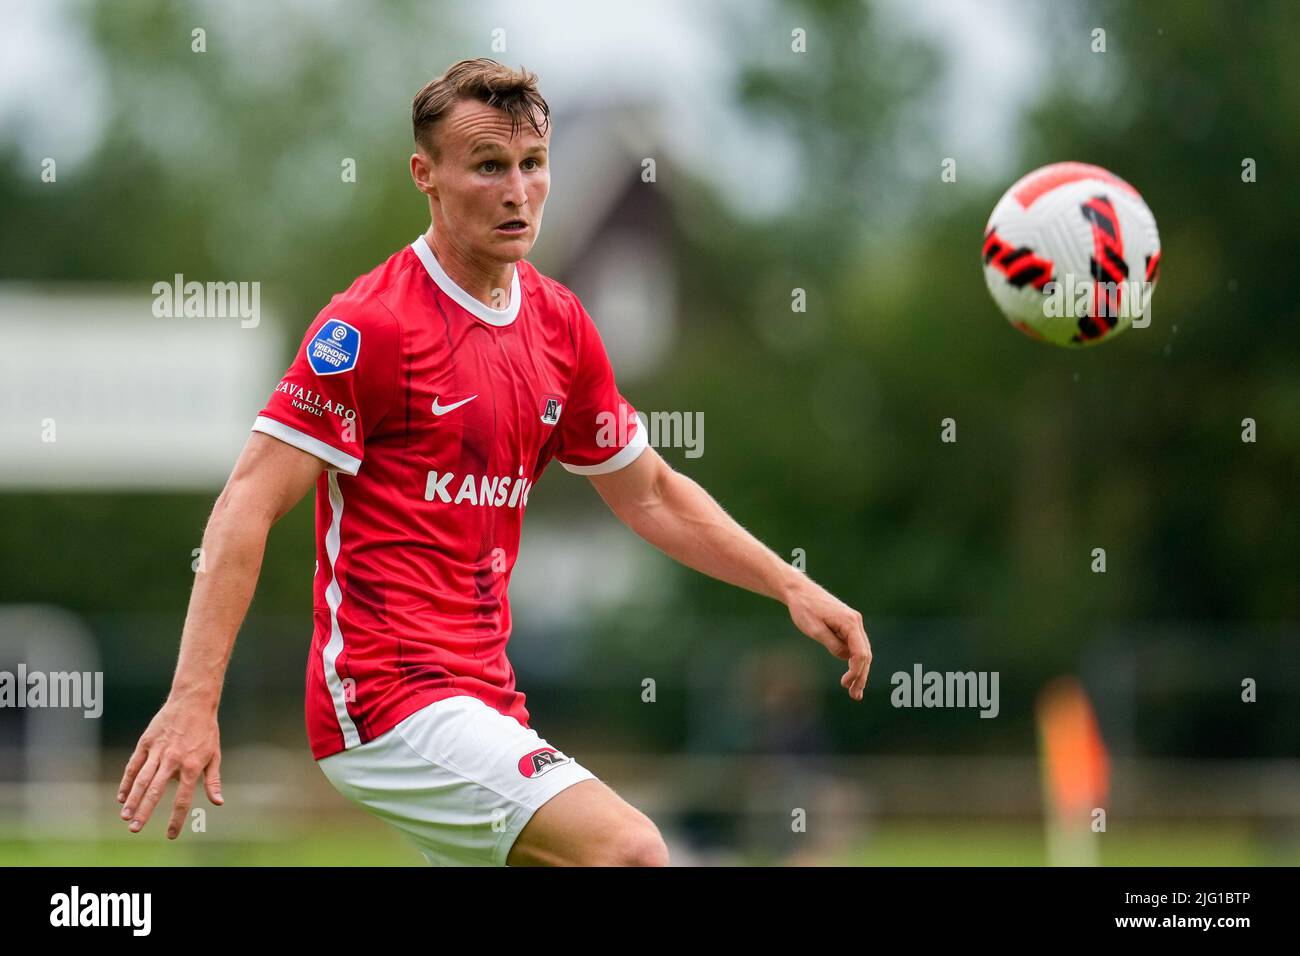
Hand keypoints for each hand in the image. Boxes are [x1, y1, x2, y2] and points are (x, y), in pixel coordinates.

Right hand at [117, 694, 223, 838]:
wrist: (193, 701)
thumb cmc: (206, 731)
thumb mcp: (214, 755)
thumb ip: (213, 780)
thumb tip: (218, 802)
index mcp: (191, 766)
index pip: (183, 798)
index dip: (176, 818)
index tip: (170, 834)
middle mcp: (173, 760)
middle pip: (156, 791)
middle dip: (145, 812)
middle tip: (135, 829)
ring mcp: (158, 750)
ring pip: (141, 779)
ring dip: (132, 799)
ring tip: (125, 816)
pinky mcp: (146, 742)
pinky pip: (133, 765)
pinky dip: (127, 781)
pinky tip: (122, 796)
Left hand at [785, 576, 871, 699]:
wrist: (799, 591)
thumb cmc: (804, 609)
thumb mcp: (815, 630)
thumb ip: (832, 645)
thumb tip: (845, 658)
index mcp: (850, 622)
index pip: (860, 653)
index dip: (856, 671)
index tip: (845, 684)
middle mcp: (856, 622)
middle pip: (865, 654)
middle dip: (861, 676)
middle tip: (854, 696)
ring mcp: (853, 622)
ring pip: (861, 651)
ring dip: (859, 671)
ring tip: (853, 691)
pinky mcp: (847, 624)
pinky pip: (854, 646)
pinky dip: (853, 661)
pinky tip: (850, 675)